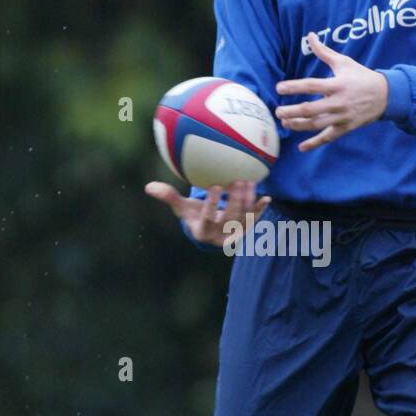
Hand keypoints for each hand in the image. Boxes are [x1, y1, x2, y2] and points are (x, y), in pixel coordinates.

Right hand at [144, 179, 271, 248]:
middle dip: (235, 201)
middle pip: (230, 219)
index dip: (212, 204)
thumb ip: (168, 198)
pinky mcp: (246, 230)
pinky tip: (266, 198)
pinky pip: (255, 220)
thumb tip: (149, 187)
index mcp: (203, 231)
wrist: (212, 231)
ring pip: (244, 218)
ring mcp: (235, 234)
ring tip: (249, 182)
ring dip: (249, 202)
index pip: (208, 219)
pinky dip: (260, 209)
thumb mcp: (182, 209)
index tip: (215, 186)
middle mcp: (220, 235)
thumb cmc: (195, 215)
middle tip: (237, 180)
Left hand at [274, 31, 388, 149]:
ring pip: (316, 124)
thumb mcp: (344, 62)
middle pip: (310, 109)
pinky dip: (314, 143)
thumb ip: (324, 51)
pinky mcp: (346, 128)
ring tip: (284, 122)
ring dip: (298, 125)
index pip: (311, 85)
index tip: (279, 88)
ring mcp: (342, 117)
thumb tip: (310, 36)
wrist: (386, 95)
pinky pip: (328, 137)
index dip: (294, 87)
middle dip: (291, 111)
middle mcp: (339, 102)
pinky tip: (301, 147)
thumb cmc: (361, 76)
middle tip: (277, 111)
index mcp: (337, 84)